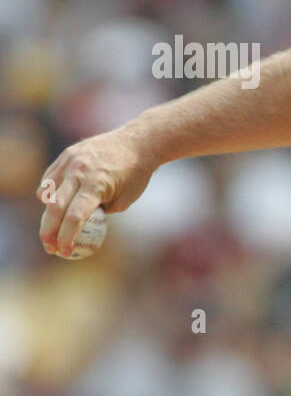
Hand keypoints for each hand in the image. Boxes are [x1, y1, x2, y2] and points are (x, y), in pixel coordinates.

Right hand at [38, 124, 156, 256]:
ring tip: (52, 229)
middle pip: (55, 208)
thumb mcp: (124, 200)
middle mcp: (79, 172)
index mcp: (96, 185)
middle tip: (50, 248)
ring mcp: (70, 161)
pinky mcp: (66, 155)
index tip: (65, 253)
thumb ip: (101, 211)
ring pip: (48, 192)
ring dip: (47, 214)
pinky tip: (54, 207)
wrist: (138, 142)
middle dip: (49, 232)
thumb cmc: (136, 174)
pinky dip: (49, 194)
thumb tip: (82, 226)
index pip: (75, 217)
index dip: (67, 237)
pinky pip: (50, 179)